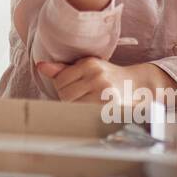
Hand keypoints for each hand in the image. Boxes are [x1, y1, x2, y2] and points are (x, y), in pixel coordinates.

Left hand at [36, 57, 173, 103]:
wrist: (137, 85)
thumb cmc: (107, 76)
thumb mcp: (86, 68)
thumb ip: (63, 69)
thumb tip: (40, 65)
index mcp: (89, 64)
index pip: (60, 81)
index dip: (63, 87)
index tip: (74, 88)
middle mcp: (96, 76)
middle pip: (65, 94)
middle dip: (68, 98)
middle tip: (80, 96)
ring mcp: (104, 91)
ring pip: (74, 105)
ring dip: (76, 106)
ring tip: (87, 101)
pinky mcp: (110, 106)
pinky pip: (86, 113)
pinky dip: (86, 113)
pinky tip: (93, 108)